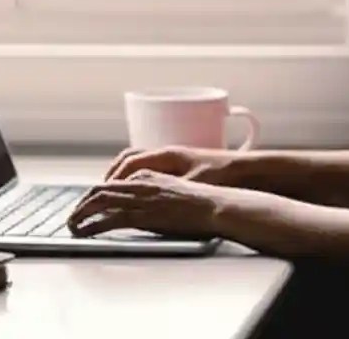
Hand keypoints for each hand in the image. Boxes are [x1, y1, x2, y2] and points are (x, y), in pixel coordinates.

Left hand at [66, 170, 233, 238]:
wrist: (214, 206)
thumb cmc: (200, 203)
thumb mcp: (173, 190)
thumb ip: (153, 193)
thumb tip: (140, 208)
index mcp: (146, 175)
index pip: (111, 182)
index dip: (93, 194)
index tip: (85, 206)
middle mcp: (139, 183)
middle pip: (100, 189)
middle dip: (82, 203)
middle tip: (72, 216)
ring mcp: (140, 198)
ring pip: (99, 202)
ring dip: (81, 214)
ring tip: (71, 226)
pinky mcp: (142, 215)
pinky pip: (109, 219)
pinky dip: (92, 225)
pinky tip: (84, 232)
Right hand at [102, 145, 240, 185]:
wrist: (248, 171)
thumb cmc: (223, 176)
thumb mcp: (191, 185)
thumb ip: (165, 189)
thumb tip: (141, 194)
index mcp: (167, 155)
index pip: (130, 162)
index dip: (113, 178)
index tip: (101, 192)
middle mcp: (168, 153)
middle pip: (129, 158)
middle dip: (112, 175)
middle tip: (100, 192)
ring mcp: (174, 159)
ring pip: (140, 162)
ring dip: (124, 175)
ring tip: (114, 192)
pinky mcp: (182, 168)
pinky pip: (151, 169)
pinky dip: (138, 178)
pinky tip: (138, 192)